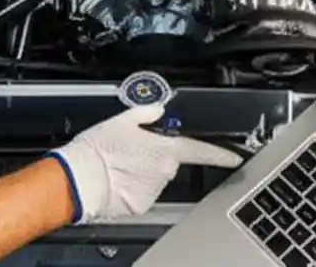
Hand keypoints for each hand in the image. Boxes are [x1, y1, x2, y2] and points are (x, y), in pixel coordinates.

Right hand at [49, 105, 242, 222]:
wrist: (79, 179)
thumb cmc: (98, 149)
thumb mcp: (122, 120)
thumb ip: (145, 113)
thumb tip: (156, 109)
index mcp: (165, 148)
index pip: (202, 151)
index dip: (221, 154)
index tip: (235, 158)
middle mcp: (164, 171)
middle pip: (170, 163)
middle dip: (156, 158)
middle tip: (134, 153)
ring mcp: (154, 191)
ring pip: (156, 179)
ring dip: (144, 173)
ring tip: (121, 166)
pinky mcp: (142, 206)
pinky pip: (144, 194)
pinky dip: (134, 188)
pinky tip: (119, 181)